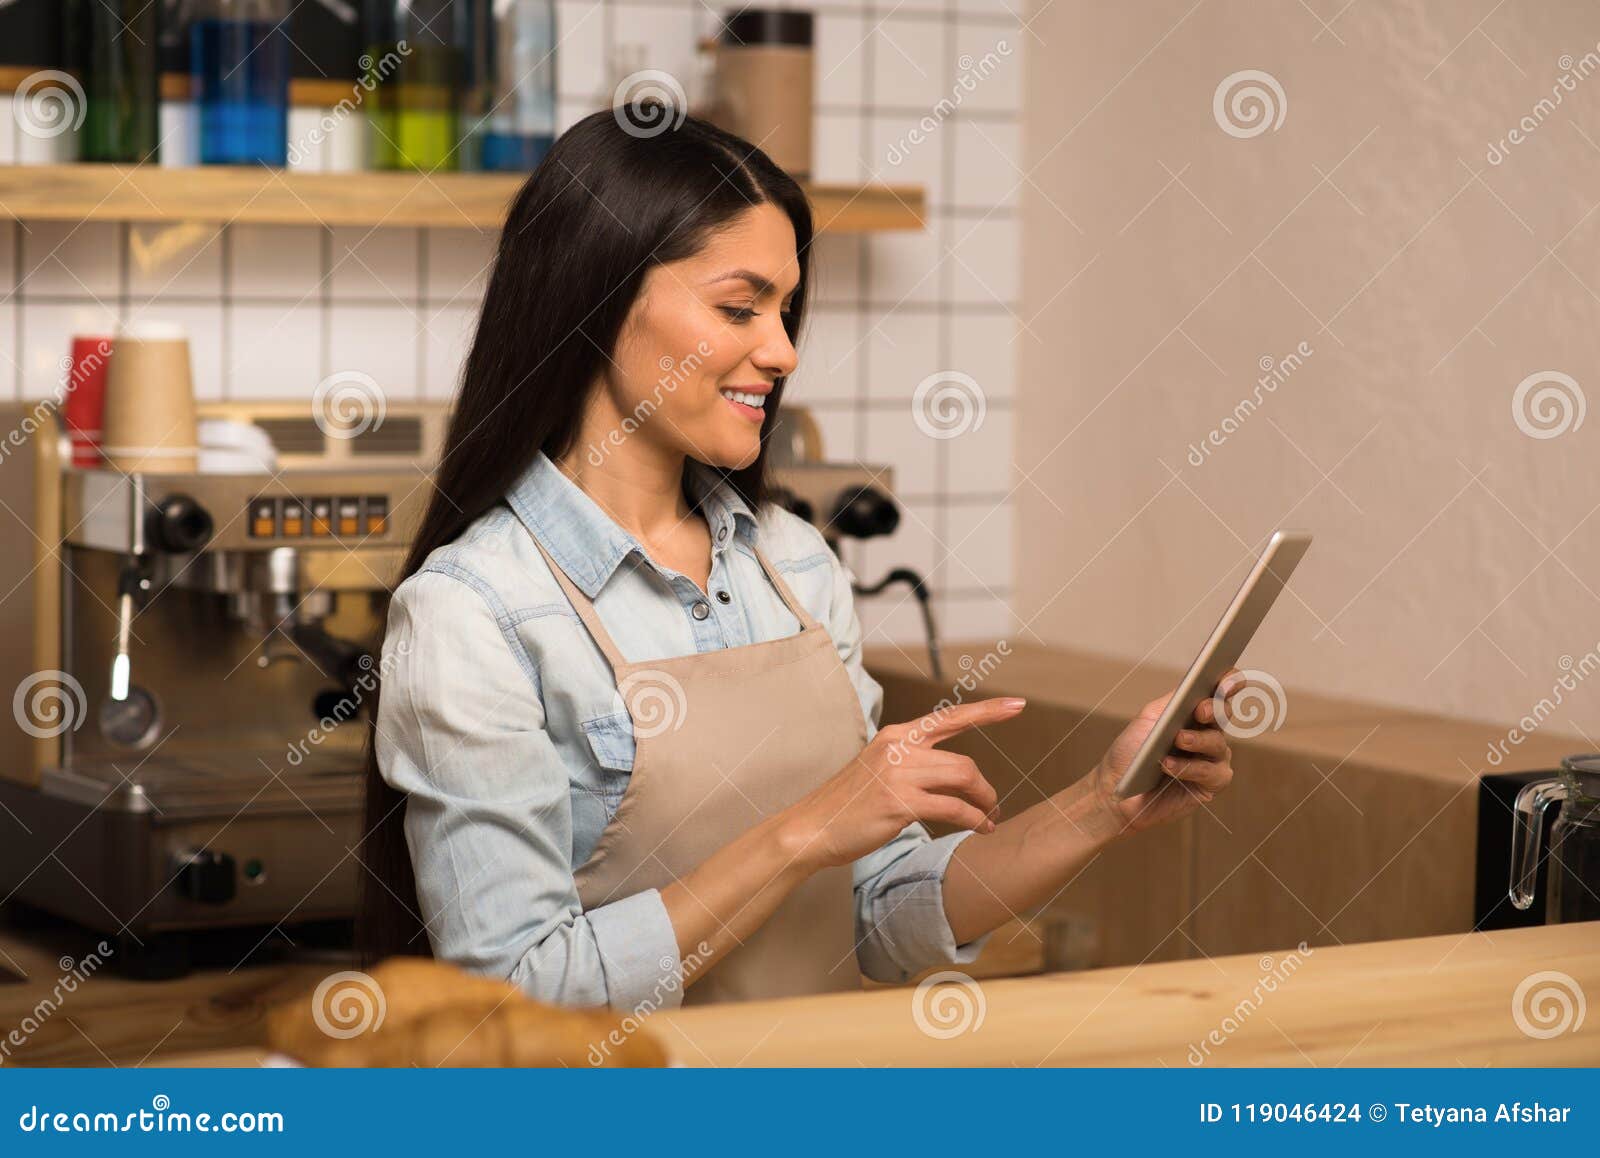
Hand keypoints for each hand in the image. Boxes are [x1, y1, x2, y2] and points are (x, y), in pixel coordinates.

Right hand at [778, 698, 1024, 869]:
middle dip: (985, 787)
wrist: (811, 828)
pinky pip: (953, 808)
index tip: (1018, 704)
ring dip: (983, 802)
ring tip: (988, 819)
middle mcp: (898, 748)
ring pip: (963, 779)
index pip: (949, 717)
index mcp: (896, 736)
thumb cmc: (847, 805)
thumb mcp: (878, 769)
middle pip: (964, 760)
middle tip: (991, 807)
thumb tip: (951, 772)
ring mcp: (898, 774)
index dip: (987, 710)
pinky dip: (973, 820)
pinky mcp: (898, 802)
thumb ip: (910, 762)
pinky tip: (979, 829)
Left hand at [1087, 670, 1243, 835]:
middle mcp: (1209, 732)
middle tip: (1200, 710)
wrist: (1116, 788)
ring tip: (1178, 740)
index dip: (1230, 682)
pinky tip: (1169, 766)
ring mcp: (1213, 759)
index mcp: (1194, 712)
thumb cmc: (1132, 752)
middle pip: (1224, 713)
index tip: (1226, 680)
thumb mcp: (1149, 719)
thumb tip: (1196, 684)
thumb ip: (1174, 701)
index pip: (1220, 692)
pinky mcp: (1211, 784)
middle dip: (1215, 709)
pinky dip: (1189, 768)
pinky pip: (1211, 772)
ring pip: (1218, 743)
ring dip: (1197, 741)